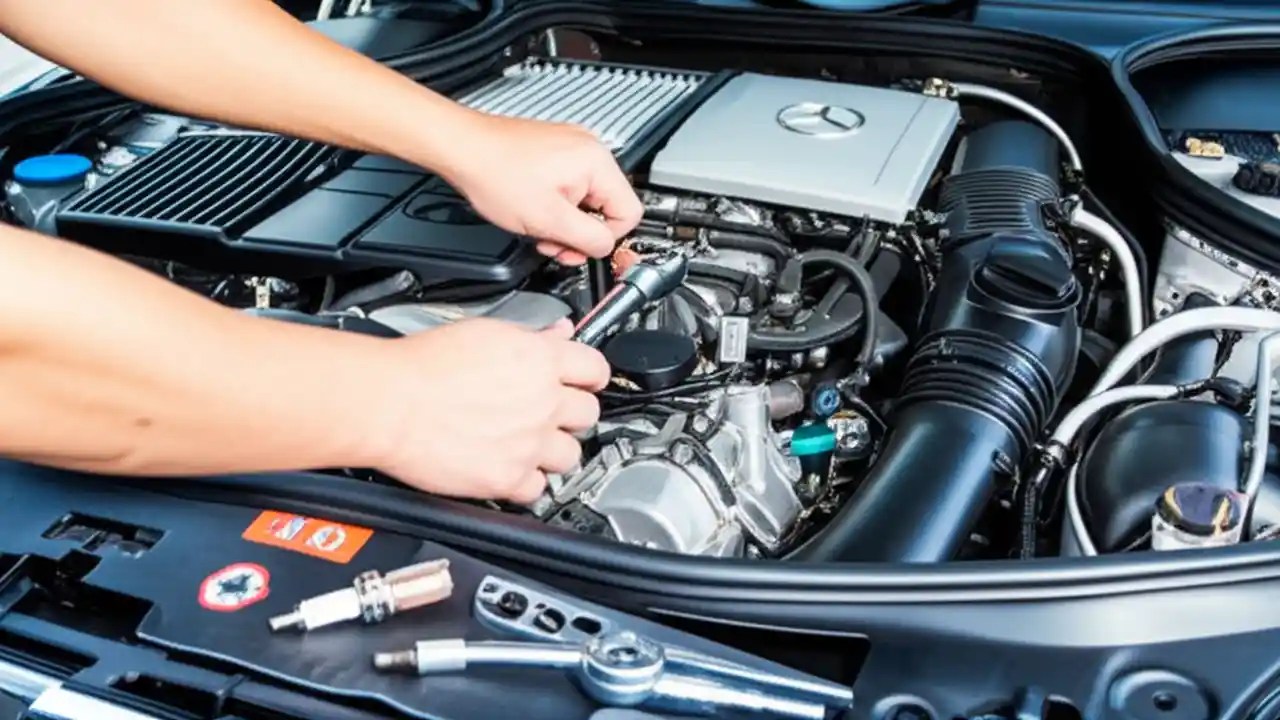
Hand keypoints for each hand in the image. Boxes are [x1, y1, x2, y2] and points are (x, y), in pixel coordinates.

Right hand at [366, 318, 608, 502]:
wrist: (388, 403)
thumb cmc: (423, 366)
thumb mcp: (484, 332)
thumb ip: (530, 337)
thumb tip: (556, 333)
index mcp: (540, 361)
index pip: (595, 368)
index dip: (591, 375)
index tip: (586, 381)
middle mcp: (542, 403)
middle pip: (588, 414)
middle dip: (572, 414)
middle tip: (552, 413)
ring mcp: (528, 444)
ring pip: (570, 455)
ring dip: (553, 451)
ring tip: (529, 444)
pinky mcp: (507, 478)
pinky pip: (537, 489)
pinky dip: (526, 482)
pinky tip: (510, 468)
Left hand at [438, 113, 642, 264]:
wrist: (462, 148)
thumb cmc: (495, 174)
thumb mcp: (549, 220)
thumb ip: (588, 239)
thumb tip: (605, 247)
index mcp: (597, 163)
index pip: (629, 214)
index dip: (605, 239)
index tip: (578, 246)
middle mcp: (590, 150)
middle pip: (607, 208)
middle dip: (579, 233)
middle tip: (553, 241)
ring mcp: (572, 148)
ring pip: (586, 201)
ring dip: (565, 222)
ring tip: (539, 225)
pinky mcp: (555, 152)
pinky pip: (570, 188)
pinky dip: (555, 206)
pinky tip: (534, 209)